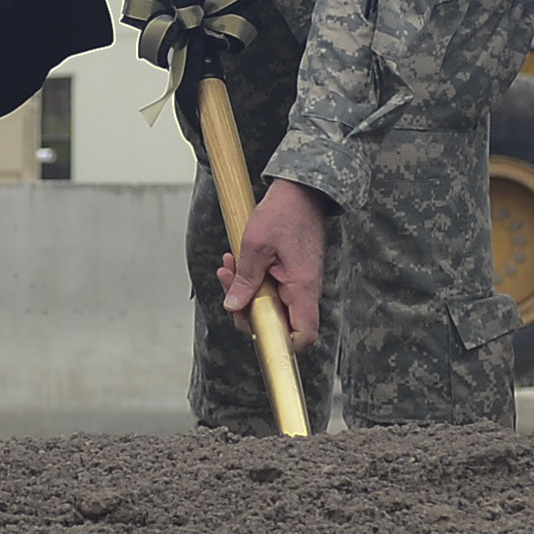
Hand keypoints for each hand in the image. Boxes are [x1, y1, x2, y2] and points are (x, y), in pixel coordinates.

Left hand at [218, 178, 330, 348]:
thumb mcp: (255, 245)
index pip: (302, 335)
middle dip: (248, 310)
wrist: (301, 190)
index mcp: (302, 287)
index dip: (281, 343)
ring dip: (246, 291)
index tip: (255, 329)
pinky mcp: (293, 274)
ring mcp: (299, 282)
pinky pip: (272, 287)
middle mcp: (305, 290)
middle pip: (280, 323)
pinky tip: (236, 262)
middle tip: (229, 290)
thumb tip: (234, 307)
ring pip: (271, 303)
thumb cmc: (284, 212)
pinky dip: (253, 278)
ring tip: (228, 268)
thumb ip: (245, 280)